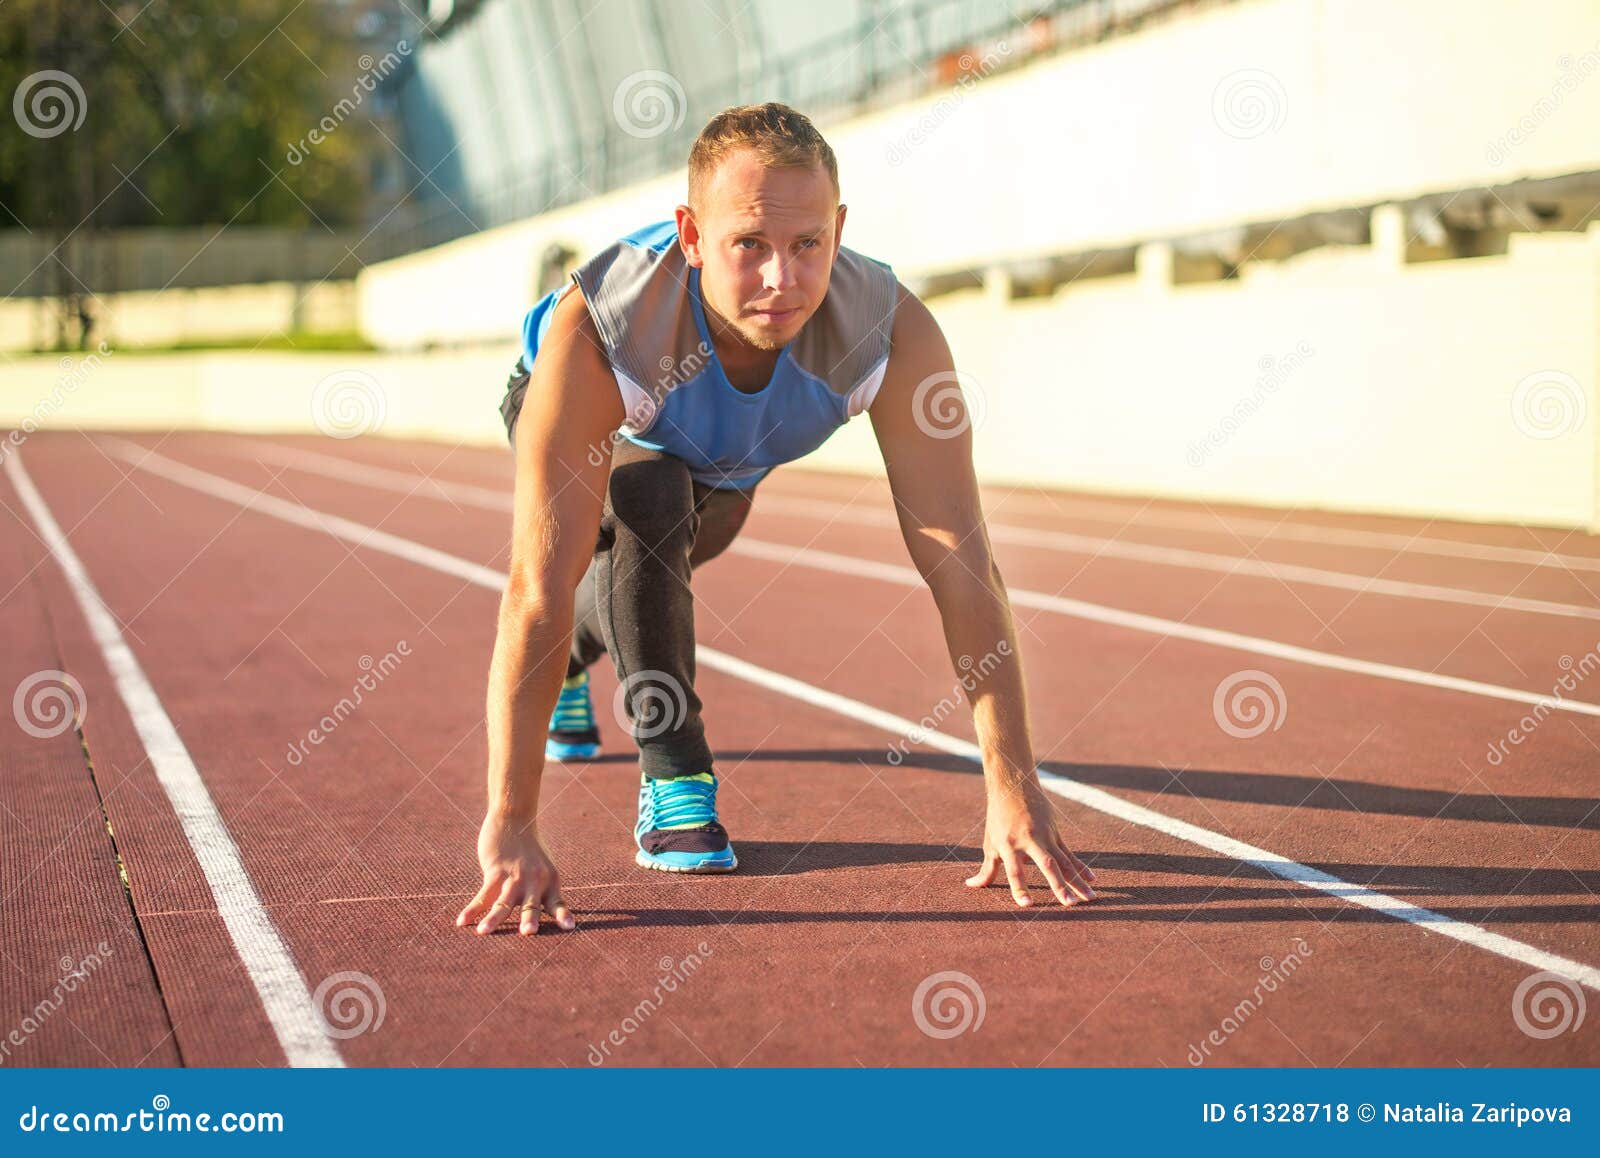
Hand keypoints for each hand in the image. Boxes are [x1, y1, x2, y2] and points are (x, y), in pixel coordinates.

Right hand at [456, 810, 574, 934]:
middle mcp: (534, 880)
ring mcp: (514, 876)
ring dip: (493, 918)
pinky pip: (483, 894)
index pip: (557, 903)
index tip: (569, 927)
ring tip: (483, 932)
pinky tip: (462, 921)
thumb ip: (542, 890)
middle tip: (528, 933)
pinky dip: (472, 908)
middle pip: (531, 904)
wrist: (514, 818)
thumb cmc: (529, 848)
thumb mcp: (543, 867)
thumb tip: (536, 915)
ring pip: (502, 901)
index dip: (562, 915)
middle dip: (529, 919)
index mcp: (549, 881)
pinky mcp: (495, 871)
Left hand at [966, 781, 1096, 906]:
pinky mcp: (1056, 833)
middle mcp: (1029, 841)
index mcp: (1009, 845)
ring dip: (1078, 880)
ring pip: (1065, 861)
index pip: (1015, 871)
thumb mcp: (990, 842)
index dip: (1020, 888)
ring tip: (1091, 897)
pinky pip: (1070, 854)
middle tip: (1070, 904)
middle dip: (1059, 885)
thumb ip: (986, 868)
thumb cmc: (998, 818)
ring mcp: (1046, 836)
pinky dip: (1082, 867)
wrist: (1014, 786)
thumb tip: (970, 886)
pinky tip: (1092, 880)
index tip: (1027, 904)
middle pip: (1047, 865)